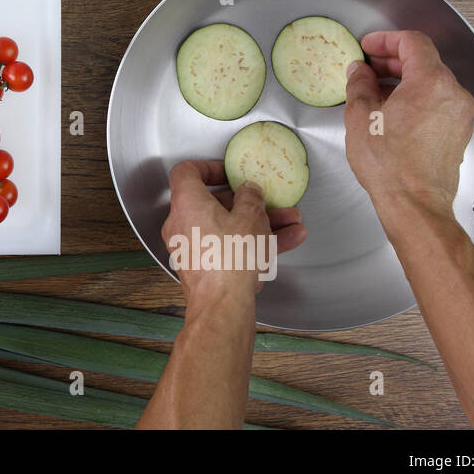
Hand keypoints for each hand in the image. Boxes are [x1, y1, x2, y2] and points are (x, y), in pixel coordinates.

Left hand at [161, 160, 307, 306]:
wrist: (222, 305)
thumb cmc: (229, 259)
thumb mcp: (250, 217)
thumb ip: (251, 197)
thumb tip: (249, 191)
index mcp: (187, 203)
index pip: (186, 172)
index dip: (208, 167)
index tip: (228, 172)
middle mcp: (183, 223)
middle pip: (215, 203)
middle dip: (249, 202)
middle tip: (270, 201)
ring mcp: (192, 247)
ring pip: (228, 226)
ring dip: (261, 223)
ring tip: (290, 222)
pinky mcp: (204, 266)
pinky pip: (229, 246)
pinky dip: (253, 242)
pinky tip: (287, 241)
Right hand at [344, 30, 473, 217]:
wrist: (414, 203)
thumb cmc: (391, 166)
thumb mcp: (360, 116)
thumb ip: (359, 84)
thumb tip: (359, 72)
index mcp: (431, 82)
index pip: (413, 42)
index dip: (386, 40)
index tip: (369, 46)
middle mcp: (453, 94)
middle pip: (424, 61)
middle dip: (392, 61)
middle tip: (367, 67)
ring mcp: (459, 114)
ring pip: (431, 82)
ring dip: (403, 81)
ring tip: (375, 92)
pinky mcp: (458, 132)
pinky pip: (437, 102)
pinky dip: (416, 98)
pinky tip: (392, 112)